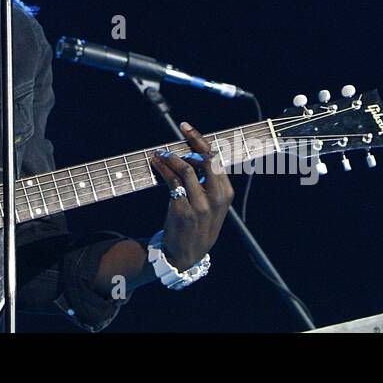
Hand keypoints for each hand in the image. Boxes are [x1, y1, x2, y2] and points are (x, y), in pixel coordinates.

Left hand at [149, 121, 233, 270]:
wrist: (186, 254)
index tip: (187, 127)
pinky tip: (156, 164)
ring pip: (186, 169)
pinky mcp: (183, 210)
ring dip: (170, 157)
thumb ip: (209, 184)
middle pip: (206, 160)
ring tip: (159, 153)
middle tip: (178, 130)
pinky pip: (172, 182)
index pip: (216, 159)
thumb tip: (193, 154)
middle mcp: (216, 198)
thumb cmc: (198, 225)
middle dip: (191, 141)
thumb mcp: (213, 206)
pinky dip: (162, 169)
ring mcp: (200, 205)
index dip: (200, 140)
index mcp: (226, 194)